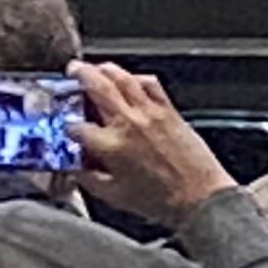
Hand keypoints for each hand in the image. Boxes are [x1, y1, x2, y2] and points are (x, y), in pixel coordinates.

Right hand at [69, 60, 234, 226]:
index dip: (67, 126)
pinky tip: (130, 80)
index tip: (67, 128)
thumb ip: (89, 179)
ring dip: (105, 68)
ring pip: (123, 78)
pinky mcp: (168, 109)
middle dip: (80, 75)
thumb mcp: (114, 196)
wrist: (199, 197)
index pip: (78, 127)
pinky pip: (150, 83)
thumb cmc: (161, 200)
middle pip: (97, 86)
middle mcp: (129, 123)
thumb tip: (75, 168)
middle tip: (72, 71)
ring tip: (95, 67)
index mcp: (111, 147)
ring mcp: (149, 112)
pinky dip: (136, 77)